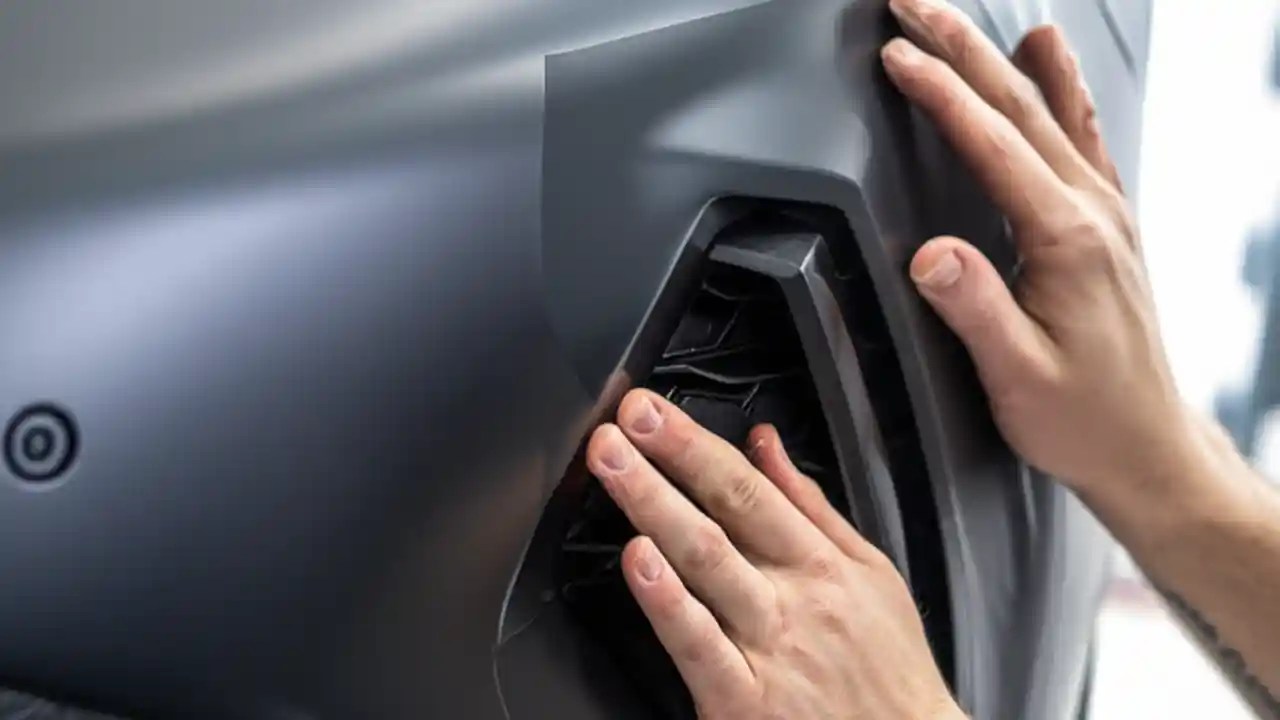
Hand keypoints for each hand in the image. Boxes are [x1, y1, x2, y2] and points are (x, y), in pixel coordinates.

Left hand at [585, 390, 963, 719]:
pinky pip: (699, 645)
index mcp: (820, 561)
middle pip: (722, 513)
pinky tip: (639, 562)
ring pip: (705, 563)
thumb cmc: (889, 668)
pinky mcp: (741, 701)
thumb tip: (766, 444)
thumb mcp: (871, 574)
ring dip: (654, 506)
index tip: (651, 409)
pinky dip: (669, 601)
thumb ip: (811, 507)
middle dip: (668, 459)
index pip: (747, 485)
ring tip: (615, 466)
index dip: (694, 442)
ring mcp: (766, 647)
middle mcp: (792, 596)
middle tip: (624, 419)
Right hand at [883, 0, 1198, 496]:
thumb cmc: (1083, 418)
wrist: (1146, 446)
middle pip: (1021, 106)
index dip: (939, 94)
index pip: (992, 144)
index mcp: (1067, 239)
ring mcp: (1106, 214)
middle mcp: (1095, 213)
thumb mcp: (1017, 375)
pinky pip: (1080, 135)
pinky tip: (1050, 57)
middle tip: (912, 4)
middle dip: (961, 47)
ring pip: (1049, 110)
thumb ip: (975, 308)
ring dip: (1001, 56)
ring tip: (966, 17)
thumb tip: (930, 254)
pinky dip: (1060, 86)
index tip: (896, 57)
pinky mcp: (1106, 226)